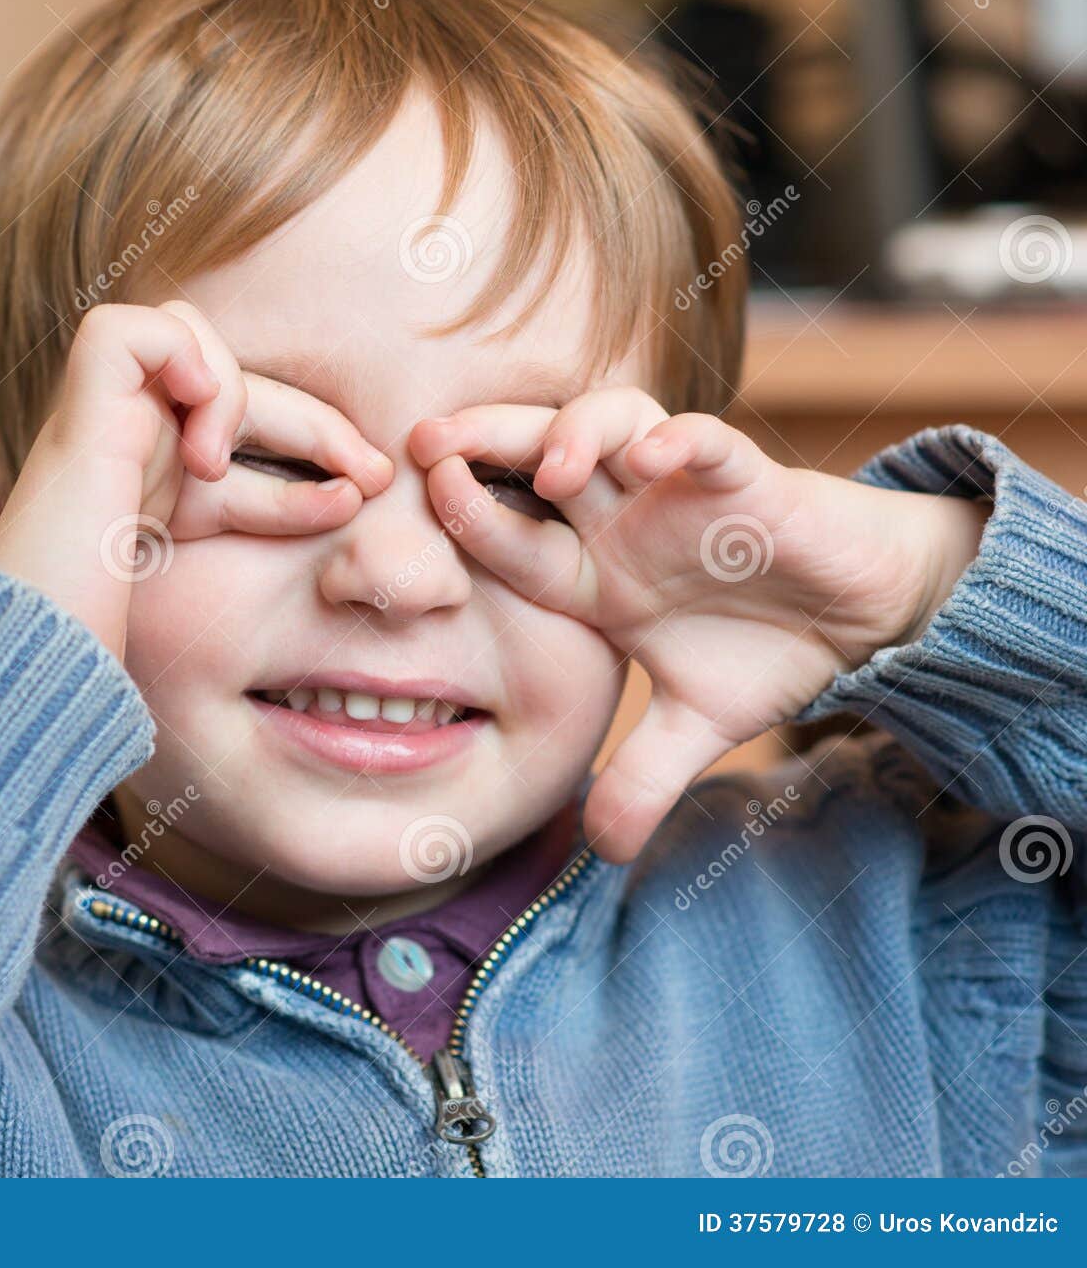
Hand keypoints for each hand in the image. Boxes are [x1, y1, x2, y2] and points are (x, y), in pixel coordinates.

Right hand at [0, 302, 391, 660]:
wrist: (39, 640)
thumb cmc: (116, 619)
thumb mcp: (219, 551)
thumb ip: (272, 508)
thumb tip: (352, 495)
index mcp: (156, 472)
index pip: (250, 428)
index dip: (316, 447)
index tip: (367, 489)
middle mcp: (131, 432)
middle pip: (234, 381)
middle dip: (314, 423)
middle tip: (371, 475)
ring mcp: (103, 412)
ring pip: (185, 330)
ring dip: (231, 393)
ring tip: (215, 468)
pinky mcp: (80, 401)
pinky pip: (136, 330)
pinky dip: (177, 358)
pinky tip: (196, 433)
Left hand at [410, 389, 986, 862]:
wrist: (862, 618)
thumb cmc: (769, 650)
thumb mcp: (698, 727)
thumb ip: (644, 778)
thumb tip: (605, 852)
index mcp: (595, 572)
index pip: (513, 540)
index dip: (467, 521)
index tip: (415, 510)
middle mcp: (623, 519)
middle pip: (538, 457)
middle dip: (485, 440)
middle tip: (426, 439)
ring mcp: (678, 492)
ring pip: (612, 424)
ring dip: (576, 434)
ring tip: (554, 470)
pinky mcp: (744, 478)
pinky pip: (704, 441)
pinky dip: (678, 442)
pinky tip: (651, 456)